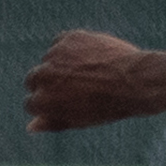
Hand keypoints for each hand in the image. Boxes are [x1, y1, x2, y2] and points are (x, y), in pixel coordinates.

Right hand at [24, 30, 154, 131]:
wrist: (135, 82)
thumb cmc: (109, 106)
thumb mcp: (79, 120)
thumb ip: (53, 122)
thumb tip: (30, 127)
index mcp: (42, 101)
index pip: (32, 103)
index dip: (50, 104)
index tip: (66, 104)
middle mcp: (43, 76)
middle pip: (34, 79)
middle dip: (49, 83)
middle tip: (76, 87)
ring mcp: (54, 55)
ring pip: (50, 60)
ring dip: (63, 65)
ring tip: (91, 74)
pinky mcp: (68, 38)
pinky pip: (62, 43)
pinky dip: (73, 49)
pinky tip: (92, 58)